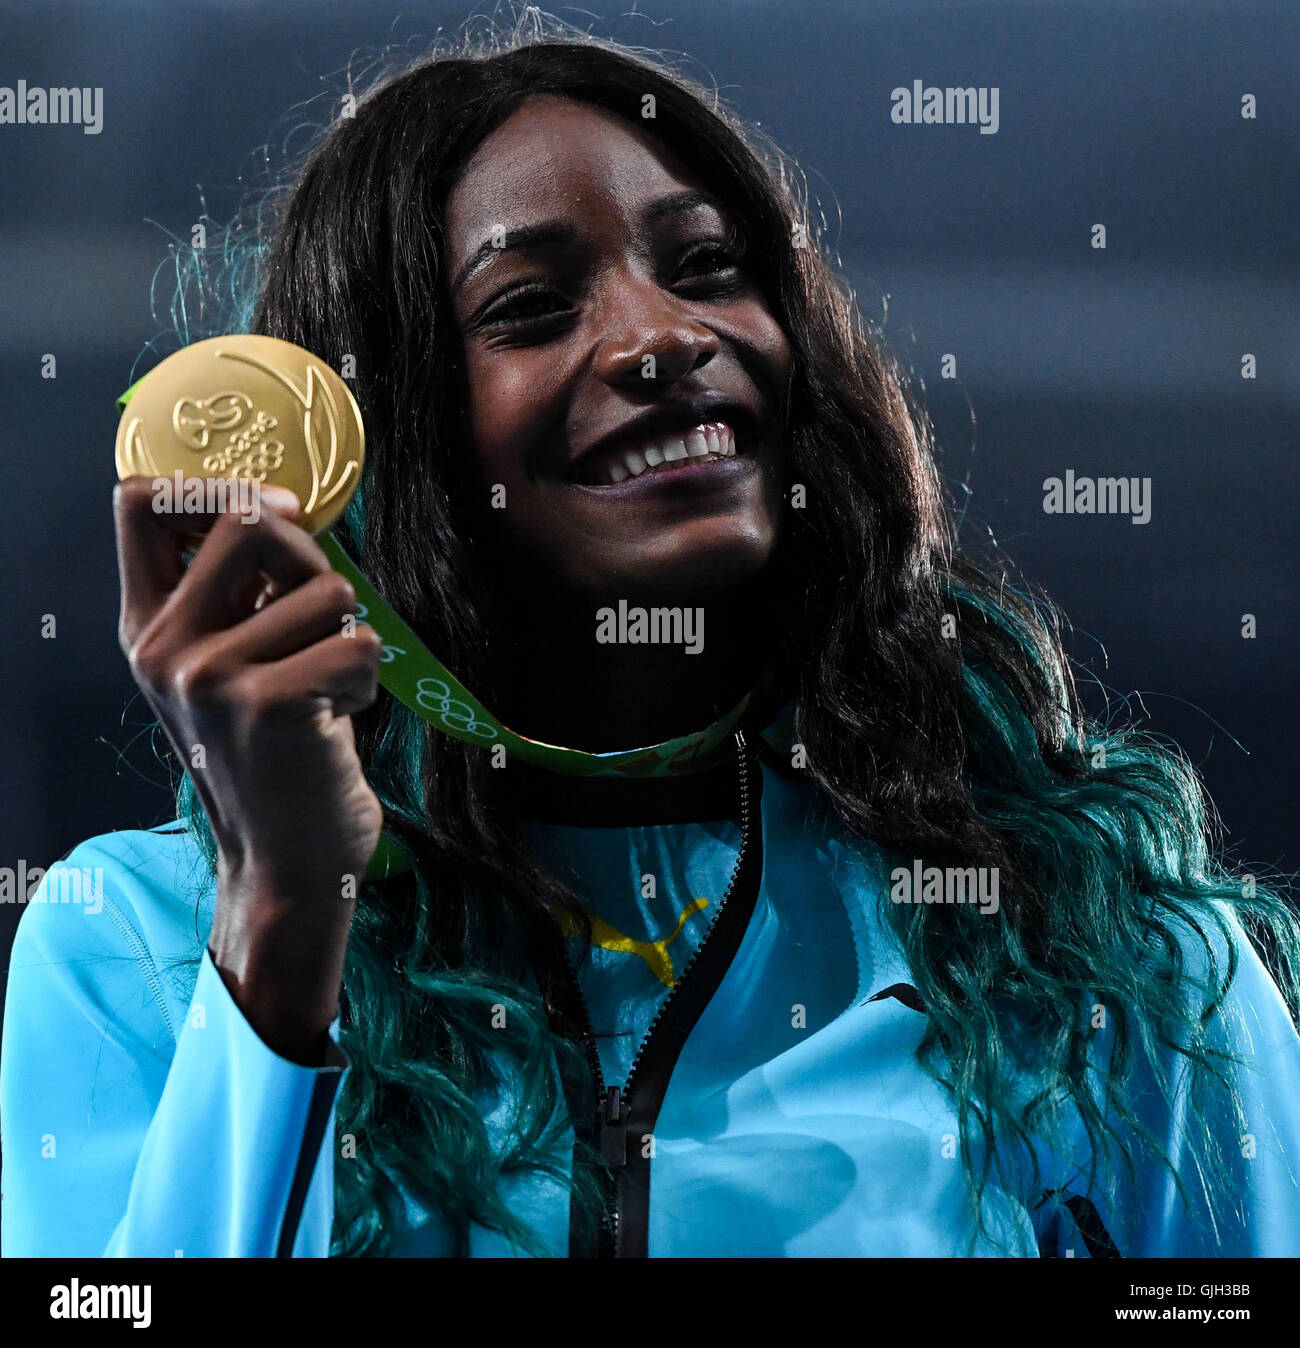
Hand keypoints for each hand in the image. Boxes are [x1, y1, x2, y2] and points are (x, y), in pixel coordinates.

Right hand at [114, 476, 383, 1060]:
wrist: (286, 861)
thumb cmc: (277, 755)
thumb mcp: (231, 668)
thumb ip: (239, 594)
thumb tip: (284, 507)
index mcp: (147, 628)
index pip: (139, 502)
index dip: (217, 487)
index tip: (277, 518)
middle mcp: (164, 647)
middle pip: (250, 519)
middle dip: (314, 560)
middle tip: (323, 619)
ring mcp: (209, 676)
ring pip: (328, 590)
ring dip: (349, 639)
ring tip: (325, 693)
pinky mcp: (267, 705)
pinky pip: (359, 646)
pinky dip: (367, 681)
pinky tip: (338, 722)